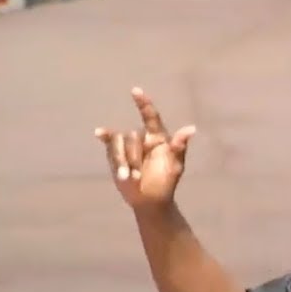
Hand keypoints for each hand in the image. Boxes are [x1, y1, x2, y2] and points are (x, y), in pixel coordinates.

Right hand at [95, 88, 195, 208]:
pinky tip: (99, 133)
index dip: (143, 104)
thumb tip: (191, 129)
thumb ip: (179, 147)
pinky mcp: (115, 153)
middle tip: (140, 176)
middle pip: (132, 136)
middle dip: (134, 158)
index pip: (150, 117)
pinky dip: (105, 138)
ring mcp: (128, 146)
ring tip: (129, 177)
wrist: (149, 200)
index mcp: (158, 139)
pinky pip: (109, 143)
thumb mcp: (175, 166)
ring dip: (123, 162)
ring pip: (119, 142)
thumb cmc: (166, 182)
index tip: (135, 91)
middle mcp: (142, 139)